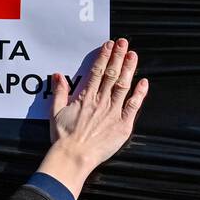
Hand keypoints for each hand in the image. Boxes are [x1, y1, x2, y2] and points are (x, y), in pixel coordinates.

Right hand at [37, 38, 148, 199]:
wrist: (74, 156)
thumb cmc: (63, 138)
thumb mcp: (55, 112)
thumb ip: (59, 92)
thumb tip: (58, 75)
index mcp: (85, 97)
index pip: (97, 71)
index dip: (104, 56)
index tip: (110, 45)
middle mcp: (101, 101)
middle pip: (112, 73)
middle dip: (119, 56)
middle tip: (124, 43)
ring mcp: (113, 112)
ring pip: (123, 85)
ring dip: (129, 68)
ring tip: (133, 55)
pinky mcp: (122, 124)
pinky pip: (133, 106)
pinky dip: (139, 93)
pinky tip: (143, 82)